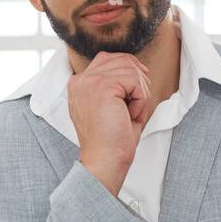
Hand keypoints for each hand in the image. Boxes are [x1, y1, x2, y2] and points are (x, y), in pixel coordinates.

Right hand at [68, 50, 152, 195]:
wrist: (105, 162)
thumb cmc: (112, 142)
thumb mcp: (113, 107)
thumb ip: (119, 84)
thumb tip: (140, 68)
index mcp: (79, 85)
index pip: (110, 59)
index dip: (131, 72)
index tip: (137, 94)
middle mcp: (80, 80)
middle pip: (122, 60)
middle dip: (139, 82)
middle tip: (136, 109)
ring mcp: (89, 81)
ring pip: (131, 69)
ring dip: (140, 93)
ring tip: (132, 115)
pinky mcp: (101, 86)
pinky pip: (135, 80)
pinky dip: (141, 99)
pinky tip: (131, 116)